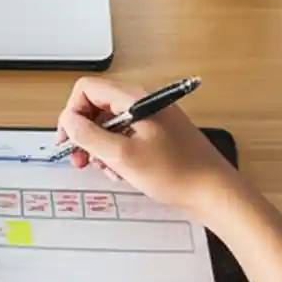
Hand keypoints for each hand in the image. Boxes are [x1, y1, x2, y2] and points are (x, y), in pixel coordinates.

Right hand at [56, 77, 242, 215]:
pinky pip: (125, 136)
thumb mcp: (123, 156)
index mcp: (135, 99)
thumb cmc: (177, 172)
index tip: (68, 139)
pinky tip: (122, 172)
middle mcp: (142, 102)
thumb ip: (90, 136)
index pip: (87, 90)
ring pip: (110, 123)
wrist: (214, 191)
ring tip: (103, 168)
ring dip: (99, 146)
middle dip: (84, 133)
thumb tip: (68, 122)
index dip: (72, 113)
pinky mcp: (158, 134)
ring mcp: (151, 118)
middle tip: (79, 159)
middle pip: (97, 106)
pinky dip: (117, 152)